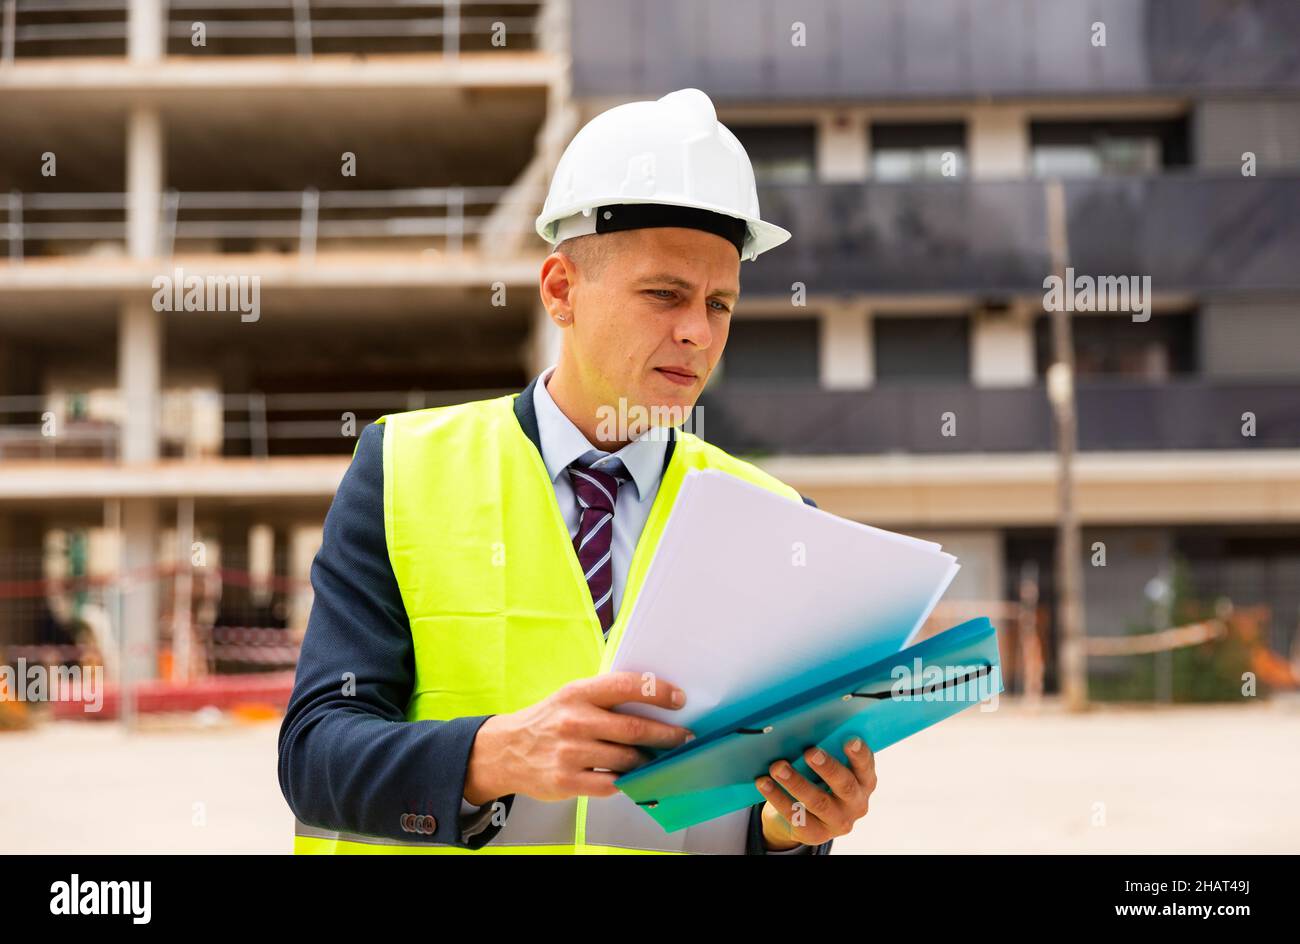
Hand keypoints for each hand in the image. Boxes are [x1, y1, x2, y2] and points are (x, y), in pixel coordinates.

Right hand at [463, 671, 693, 803]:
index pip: (627, 686)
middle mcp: (574, 721)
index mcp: (578, 694)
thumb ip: (604, 697)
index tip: (679, 700)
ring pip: (627, 759)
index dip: (658, 693)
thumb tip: (652, 701)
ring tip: (657, 758)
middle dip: (667, 734)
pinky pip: (611, 784)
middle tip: (683, 737)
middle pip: (634, 728)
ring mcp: (570, 753)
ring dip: (648, 760)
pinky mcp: (567, 781)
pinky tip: (634, 776)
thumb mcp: (570, 697)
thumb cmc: (547, 721)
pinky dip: (628, 781)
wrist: (505, 751)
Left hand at [755, 737, 875, 850]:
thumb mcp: (827, 768)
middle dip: (827, 767)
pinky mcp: (815, 834)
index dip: (860, 754)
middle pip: (844, 785)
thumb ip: (826, 752)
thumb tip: (804, 729)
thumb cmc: (818, 780)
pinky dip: (778, 798)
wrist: (803, 816)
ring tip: (777, 767)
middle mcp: (856, 804)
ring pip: (818, 801)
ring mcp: (837, 822)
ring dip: (796, 782)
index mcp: (864, 782)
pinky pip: (796, 816)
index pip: (866, 766)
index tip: (850, 740)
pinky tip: (764, 783)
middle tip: (809, 752)